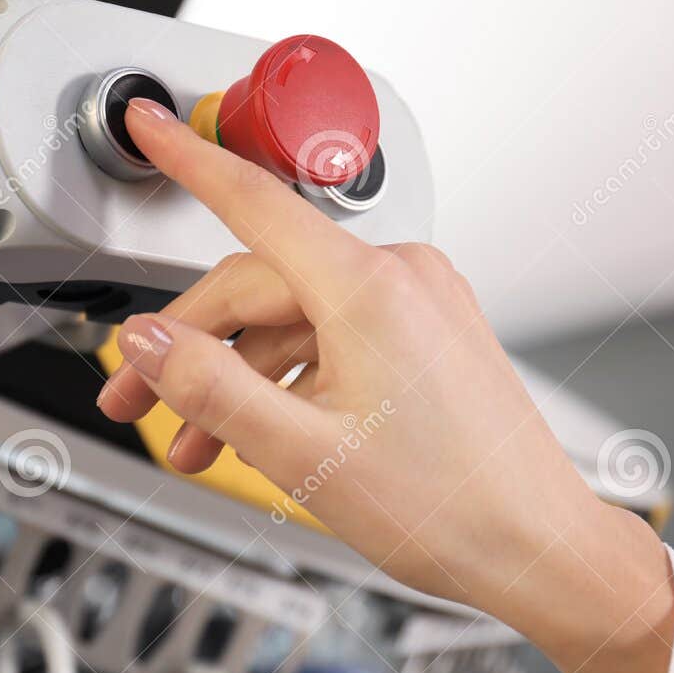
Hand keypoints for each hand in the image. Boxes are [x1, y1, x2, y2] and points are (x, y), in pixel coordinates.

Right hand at [97, 98, 673, 672]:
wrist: (537, 548)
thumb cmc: (451, 508)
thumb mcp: (301, 454)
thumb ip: (210, 388)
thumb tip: (149, 341)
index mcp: (370, 290)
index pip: (252, 201)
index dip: (186, 158)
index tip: (147, 125)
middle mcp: (400, 279)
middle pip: (258, 284)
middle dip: (188, 344)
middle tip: (136, 398)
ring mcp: (418, 304)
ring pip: (291, 319)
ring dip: (234, 375)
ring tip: (197, 442)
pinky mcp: (426, 334)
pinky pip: (331, 337)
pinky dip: (285, 378)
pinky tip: (257, 431)